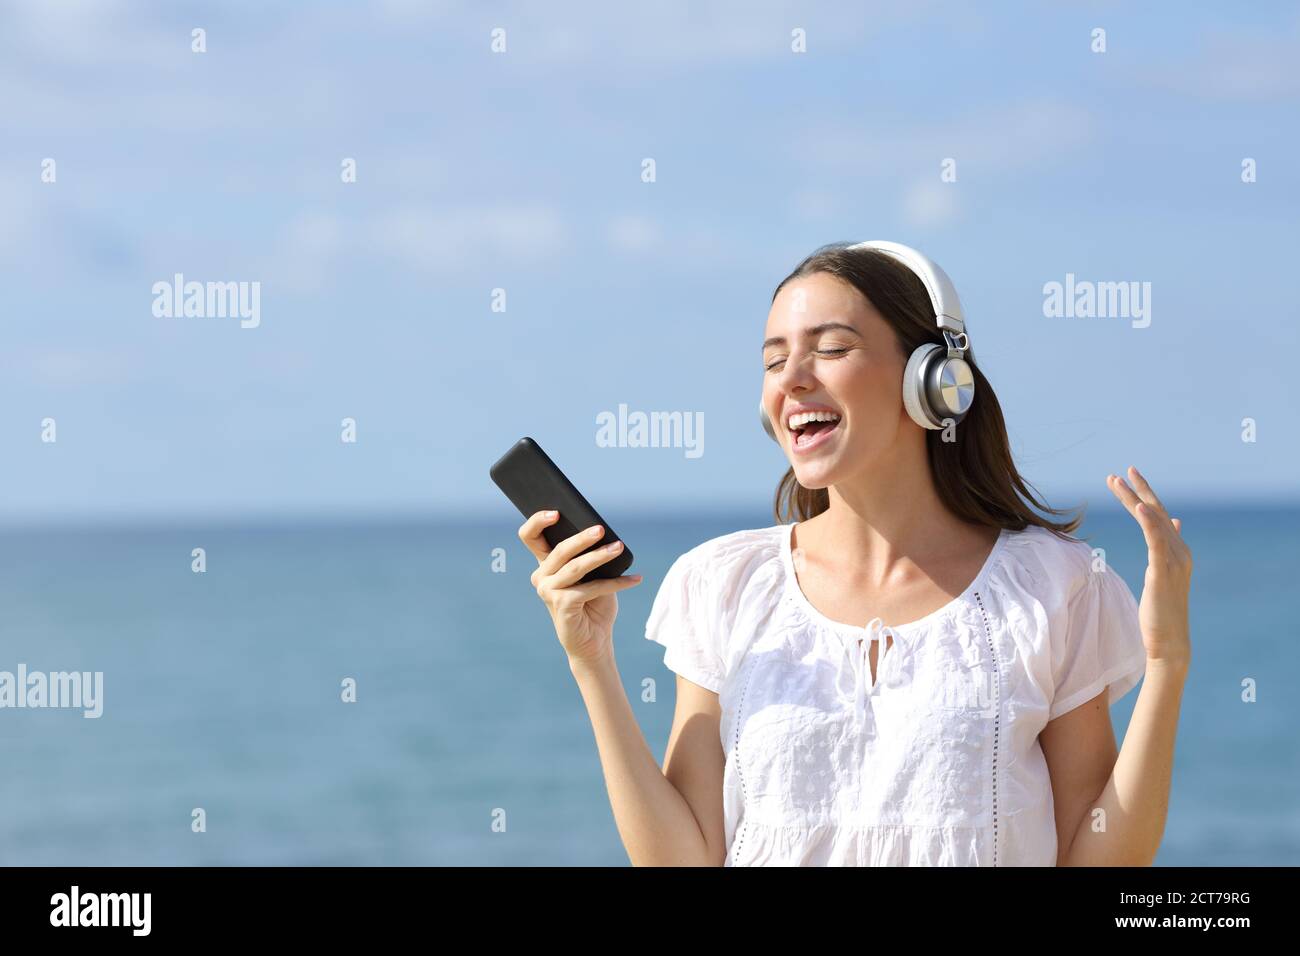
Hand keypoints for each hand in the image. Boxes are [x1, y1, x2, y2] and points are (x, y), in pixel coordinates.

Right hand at [518, 511, 642, 666]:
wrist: (594, 642)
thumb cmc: (594, 605)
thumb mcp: (594, 576)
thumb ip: (591, 557)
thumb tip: (605, 536)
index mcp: (546, 564)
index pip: (530, 536)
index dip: (538, 521)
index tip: (556, 512)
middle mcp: (541, 577)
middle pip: (559, 550)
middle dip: (582, 538)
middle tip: (601, 529)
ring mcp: (548, 592)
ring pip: (576, 567)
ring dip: (601, 556)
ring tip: (620, 547)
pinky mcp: (562, 605)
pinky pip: (592, 587)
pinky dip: (616, 582)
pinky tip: (634, 579)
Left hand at [1106, 466, 1192, 666]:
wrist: (1169, 641)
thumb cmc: (1162, 610)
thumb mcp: (1163, 573)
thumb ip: (1166, 547)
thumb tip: (1171, 522)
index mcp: (1177, 551)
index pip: (1158, 516)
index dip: (1142, 495)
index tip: (1124, 478)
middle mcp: (1179, 551)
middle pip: (1156, 513)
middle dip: (1138, 491)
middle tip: (1120, 471)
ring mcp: (1173, 561)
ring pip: (1153, 522)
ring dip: (1135, 499)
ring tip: (1117, 481)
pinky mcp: (1163, 572)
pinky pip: (1156, 542)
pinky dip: (1149, 523)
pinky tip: (1138, 508)